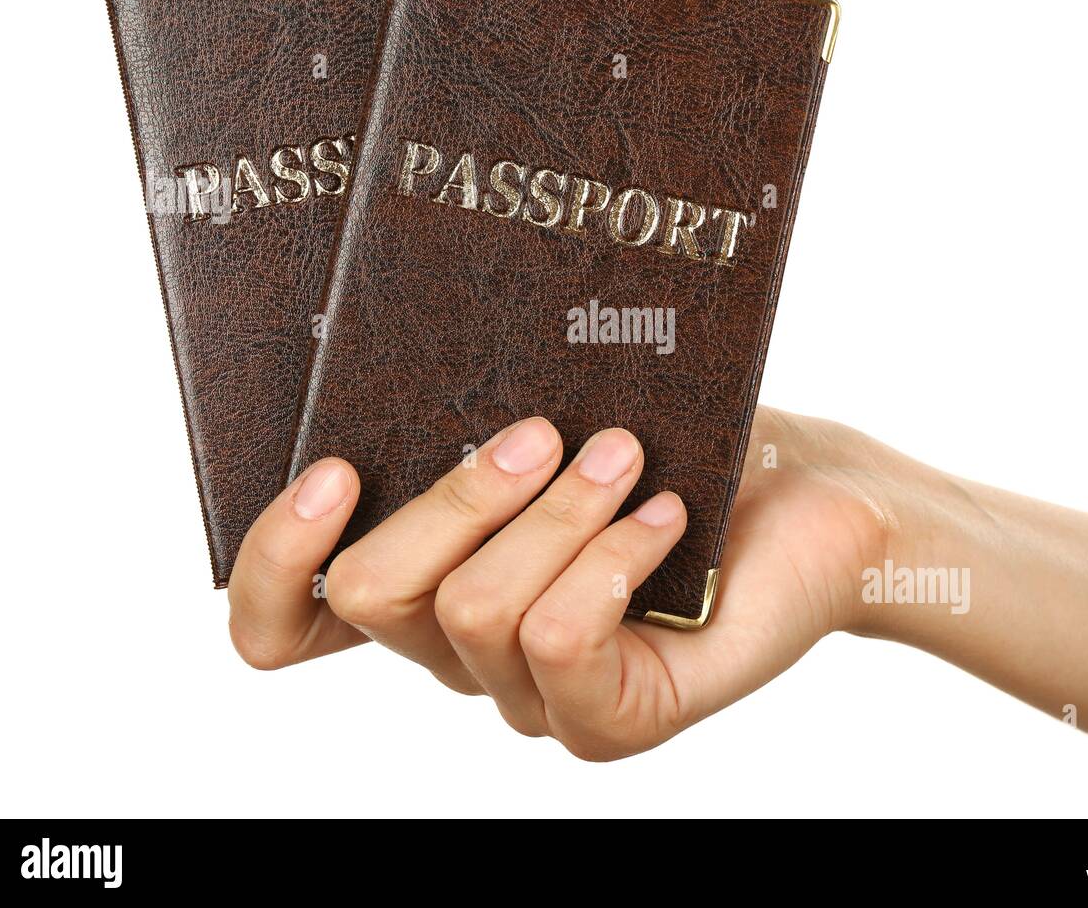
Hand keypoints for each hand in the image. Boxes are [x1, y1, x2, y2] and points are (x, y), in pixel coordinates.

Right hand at [228, 407, 887, 758]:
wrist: (812, 500)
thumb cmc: (683, 446)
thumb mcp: (565, 413)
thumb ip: (480, 417)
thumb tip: (411, 366)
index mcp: (430, 583)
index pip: (285, 624)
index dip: (276, 561)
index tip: (335, 470)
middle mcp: (462, 656)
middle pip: (375, 593)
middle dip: (456, 496)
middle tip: (538, 432)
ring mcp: (535, 698)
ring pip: (475, 608)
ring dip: (557, 512)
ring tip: (627, 458)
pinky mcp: (612, 722)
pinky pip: (564, 642)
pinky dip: (610, 559)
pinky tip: (663, 518)